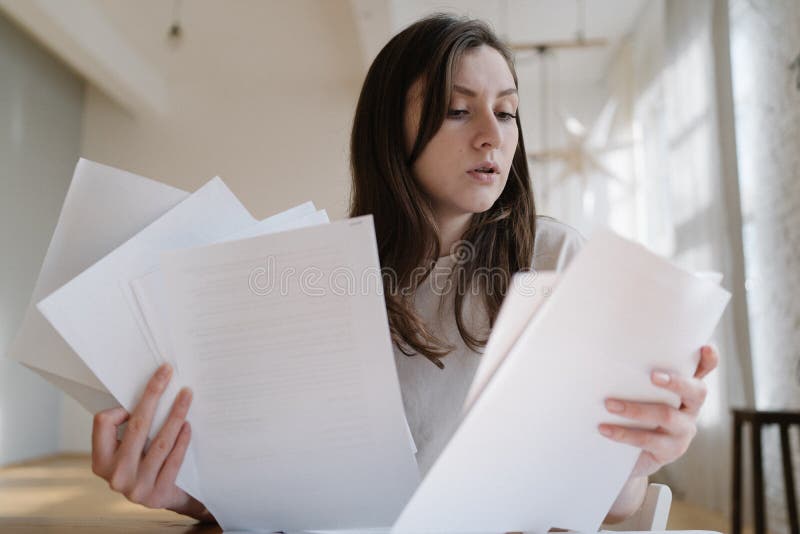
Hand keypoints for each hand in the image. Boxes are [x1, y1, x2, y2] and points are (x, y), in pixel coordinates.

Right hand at [91, 363, 212, 521]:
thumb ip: (129, 430)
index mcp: (101, 462)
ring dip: (175, 413)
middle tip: (166, 372)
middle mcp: (116, 476)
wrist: (170, 498)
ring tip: (186, 394)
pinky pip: (174, 459)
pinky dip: (182, 440)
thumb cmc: (147, 466)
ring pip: (160, 441)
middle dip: (152, 395)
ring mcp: (137, 487)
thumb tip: (145, 390)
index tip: (137, 400)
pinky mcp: (159, 493)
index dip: (120, 409)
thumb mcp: (129, 452)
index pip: (103, 422)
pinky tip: (188, 425)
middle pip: (136, 426)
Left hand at [598, 345, 718, 477]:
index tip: (706, 347)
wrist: (629, 456)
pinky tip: (604, 429)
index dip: (709, 360)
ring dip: (635, 409)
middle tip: (652, 376)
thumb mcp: (636, 392)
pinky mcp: (671, 450)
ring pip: (667, 415)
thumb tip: (605, 346)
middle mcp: (690, 407)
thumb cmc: (632, 414)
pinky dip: (623, 433)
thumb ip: (633, 374)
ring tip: (609, 404)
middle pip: (696, 392)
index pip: (703, 371)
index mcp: (684, 388)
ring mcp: (684, 430)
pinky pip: (649, 440)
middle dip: (676, 382)